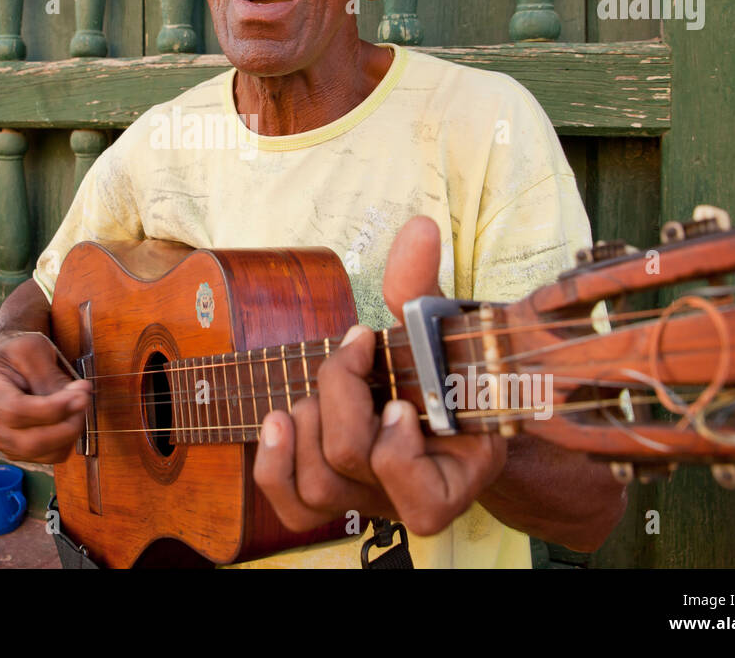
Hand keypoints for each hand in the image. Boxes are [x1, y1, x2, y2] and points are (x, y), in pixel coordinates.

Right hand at [0, 331, 90, 463]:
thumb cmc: (19, 353)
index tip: (80, 396)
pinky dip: (63, 442)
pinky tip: (69, 420)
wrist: (8, 362)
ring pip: (36, 453)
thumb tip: (77, 400)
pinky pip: (43, 457)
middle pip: (25, 441)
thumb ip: (50, 377)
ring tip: (79, 408)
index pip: (14, 410)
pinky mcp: (11, 448)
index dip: (51, 410)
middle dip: (64, 427)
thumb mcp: (33, 350)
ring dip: (67, 435)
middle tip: (84, 402)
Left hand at [253, 216, 508, 535]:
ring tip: (320, 384)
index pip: (424, 502)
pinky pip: (292, 506)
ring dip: (306, 419)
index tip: (398, 398)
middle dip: (339, 394)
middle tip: (354, 352)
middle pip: (351, 462)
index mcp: (460, 472)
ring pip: (317, 486)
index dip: (396, 449)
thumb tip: (418, 228)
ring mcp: (369, 499)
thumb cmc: (444, 362)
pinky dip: (273, 462)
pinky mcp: (333, 497)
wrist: (441, 393)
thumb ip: (423, 284)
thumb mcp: (439, 323)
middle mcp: (412, 496)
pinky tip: (276, 420)